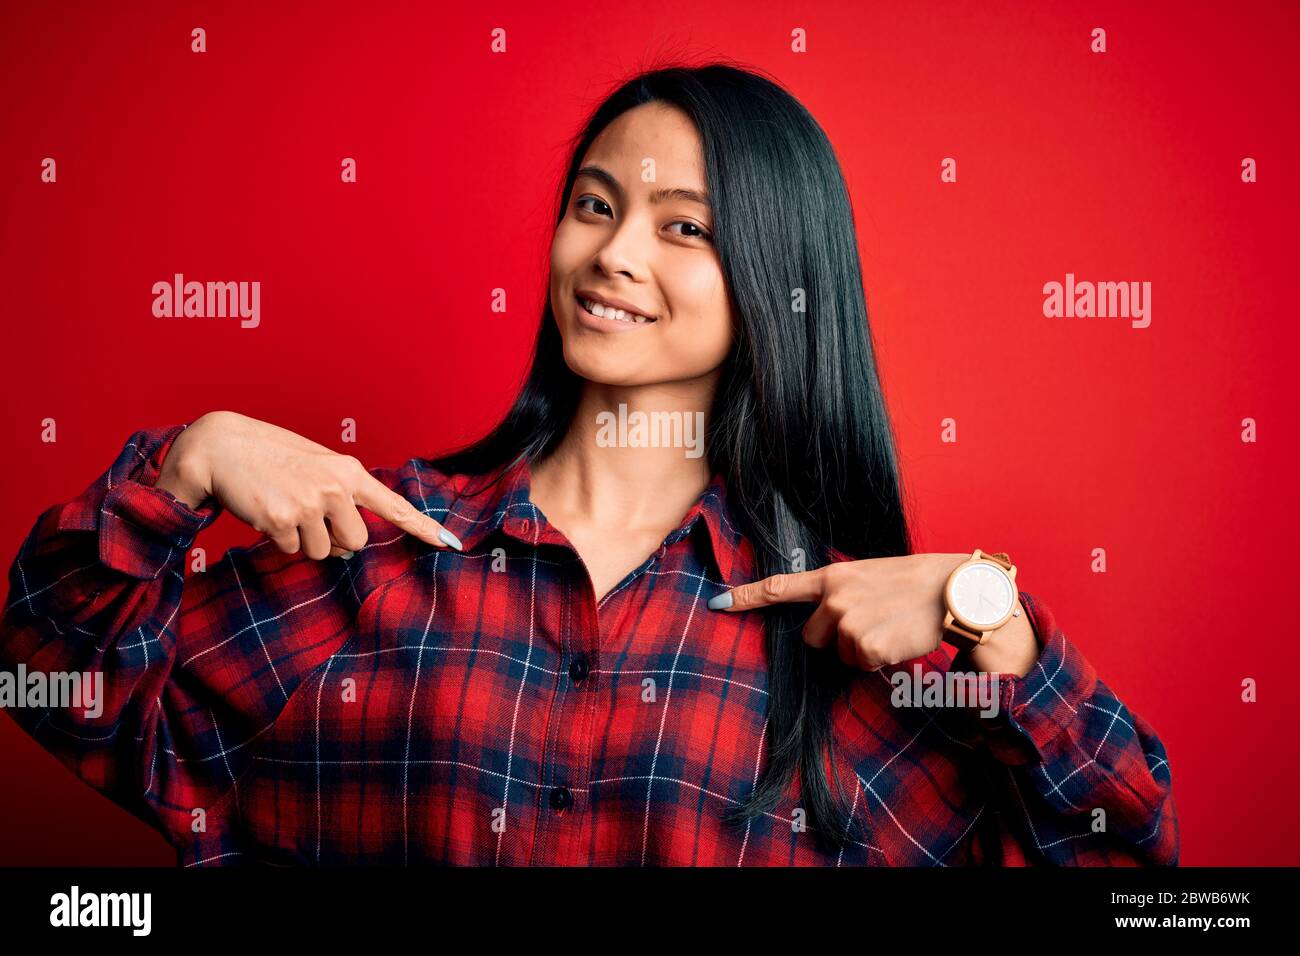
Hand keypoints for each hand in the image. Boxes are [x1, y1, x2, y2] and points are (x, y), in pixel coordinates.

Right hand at [155, 410, 460, 559]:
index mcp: (348, 472)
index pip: (393, 505)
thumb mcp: (316, 467)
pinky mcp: (283, 520)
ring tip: (281, 507)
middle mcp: (336, 487)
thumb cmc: (270, 459)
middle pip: (356, 542)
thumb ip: (341, 498)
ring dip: (302, 540)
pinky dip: (277, 540)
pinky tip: (264, 511)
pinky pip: (290, 551)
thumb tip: (352, 547)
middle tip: (305, 514)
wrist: (219, 447)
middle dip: (333, 539)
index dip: (423, 527)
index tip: (451, 544)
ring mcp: (311, 503)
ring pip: (322, 552)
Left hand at [708, 552, 1038, 676]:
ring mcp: (847, 621)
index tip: (717, 603)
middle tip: (873, 622)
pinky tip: (899, 640)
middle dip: (837, 639)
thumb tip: (824, 626)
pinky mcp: (864, 645)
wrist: (954, 590)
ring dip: (863, 649)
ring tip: (891, 626)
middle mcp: (834, 597)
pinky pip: (862, 666)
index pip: (780, 587)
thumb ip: (841, 594)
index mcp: (834, 576)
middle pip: (813, 638)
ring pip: (840, 655)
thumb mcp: (871, 577)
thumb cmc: (915, 584)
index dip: (746, 597)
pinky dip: (881, 660)